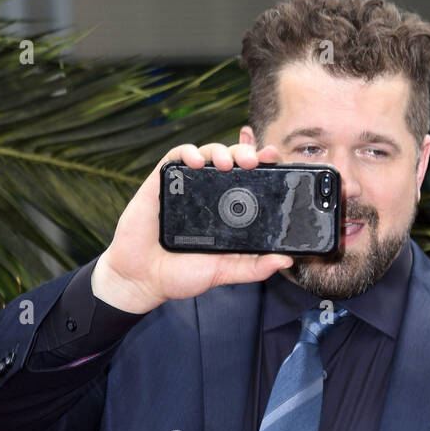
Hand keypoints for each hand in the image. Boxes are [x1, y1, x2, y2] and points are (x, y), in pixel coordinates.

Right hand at [91, 141, 293, 313]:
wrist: (143, 280)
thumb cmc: (182, 274)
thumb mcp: (225, 272)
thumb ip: (254, 267)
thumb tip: (286, 261)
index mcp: (226, 210)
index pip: (249, 180)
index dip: (264, 166)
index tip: (277, 159)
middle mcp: (208, 194)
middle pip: (231, 161)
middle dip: (245, 153)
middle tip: (255, 160)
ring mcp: (185, 186)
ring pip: (207, 153)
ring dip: (220, 150)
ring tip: (229, 163)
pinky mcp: (162, 182)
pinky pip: (175, 157)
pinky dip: (188, 153)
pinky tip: (197, 160)